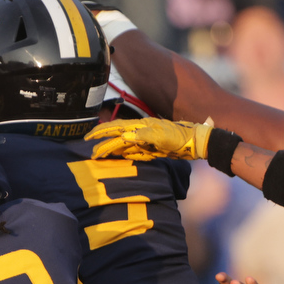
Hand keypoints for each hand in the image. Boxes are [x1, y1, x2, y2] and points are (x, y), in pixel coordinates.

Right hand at [88, 116, 213, 163]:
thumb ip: (144, 135)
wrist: (194, 143)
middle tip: (89, 150)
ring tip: (98, 155)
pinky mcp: (149, 150)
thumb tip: (124, 136)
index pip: (116, 127)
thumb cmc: (180, 137)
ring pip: (122, 145)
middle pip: (117, 137)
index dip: (102, 131)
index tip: (89, 136)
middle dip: (102, 142)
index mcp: (141, 126)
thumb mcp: (163, 136)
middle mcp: (140, 133)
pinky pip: (132, 152)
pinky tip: (116, 157)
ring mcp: (144, 141)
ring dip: (110, 149)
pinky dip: (123, 154)